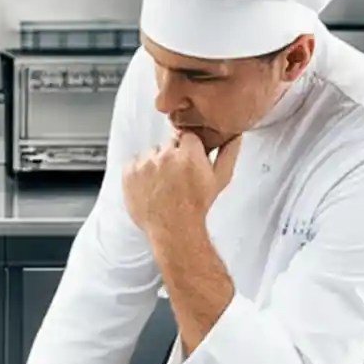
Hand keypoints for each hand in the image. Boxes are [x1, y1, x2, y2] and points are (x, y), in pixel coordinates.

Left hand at [123, 131, 241, 237]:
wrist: (173, 230)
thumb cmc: (197, 206)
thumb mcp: (220, 179)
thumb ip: (228, 152)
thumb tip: (234, 133)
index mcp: (189, 155)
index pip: (187, 135)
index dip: (188, 149)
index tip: (188, 163)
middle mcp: (165, 156)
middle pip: (168, 143)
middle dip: (172, 156)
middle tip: (176, 177)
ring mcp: (145, 164)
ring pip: (151, 153)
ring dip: (155, 164)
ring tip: (162, 184)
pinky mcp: (129, 173)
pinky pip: (134, 162)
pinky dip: (139, 172)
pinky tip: (150, 187)